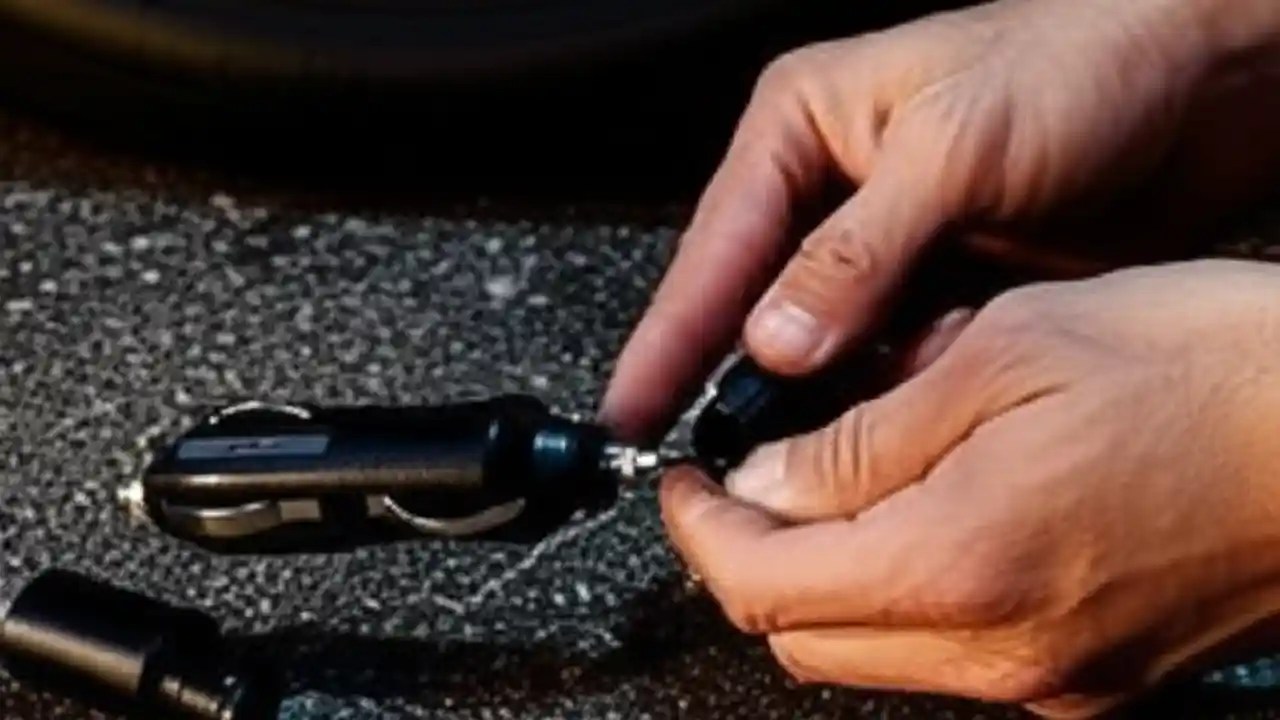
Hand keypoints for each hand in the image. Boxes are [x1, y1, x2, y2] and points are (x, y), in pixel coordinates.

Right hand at [603, 0, 1279, 440]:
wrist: (1202, 86)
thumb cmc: (1078, 64)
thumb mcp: (954, 148)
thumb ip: (857, 252)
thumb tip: (774, 342)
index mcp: (803, 130)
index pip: (713, 249)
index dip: (668, 338)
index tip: (631, 411)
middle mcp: (832, 194)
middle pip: (754, 309)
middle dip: (740, 383)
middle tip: (716, 458)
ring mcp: (886, 251)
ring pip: (826, 349)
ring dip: (831, 395)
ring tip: (816, 443)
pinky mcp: (939, 292)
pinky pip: (894, 362)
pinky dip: (899, 393)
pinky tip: (912, 406)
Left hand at [660, 260, 1279, 716]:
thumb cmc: (1206, 369)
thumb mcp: (1002, 353)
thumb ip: (864, 436)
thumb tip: (769, 481)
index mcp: (961, 563)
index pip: (760, 583)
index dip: (697, 529)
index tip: (684, 484)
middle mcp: (1000, 650)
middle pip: (801, 635)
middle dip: (752, 556)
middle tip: (749, 478)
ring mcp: (1049, 679)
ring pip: (871, 651)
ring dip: (828, 574)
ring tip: (849, 478)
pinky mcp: (1090, 679)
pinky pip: (950, 653)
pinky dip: (907, 591)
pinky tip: (933, 512)